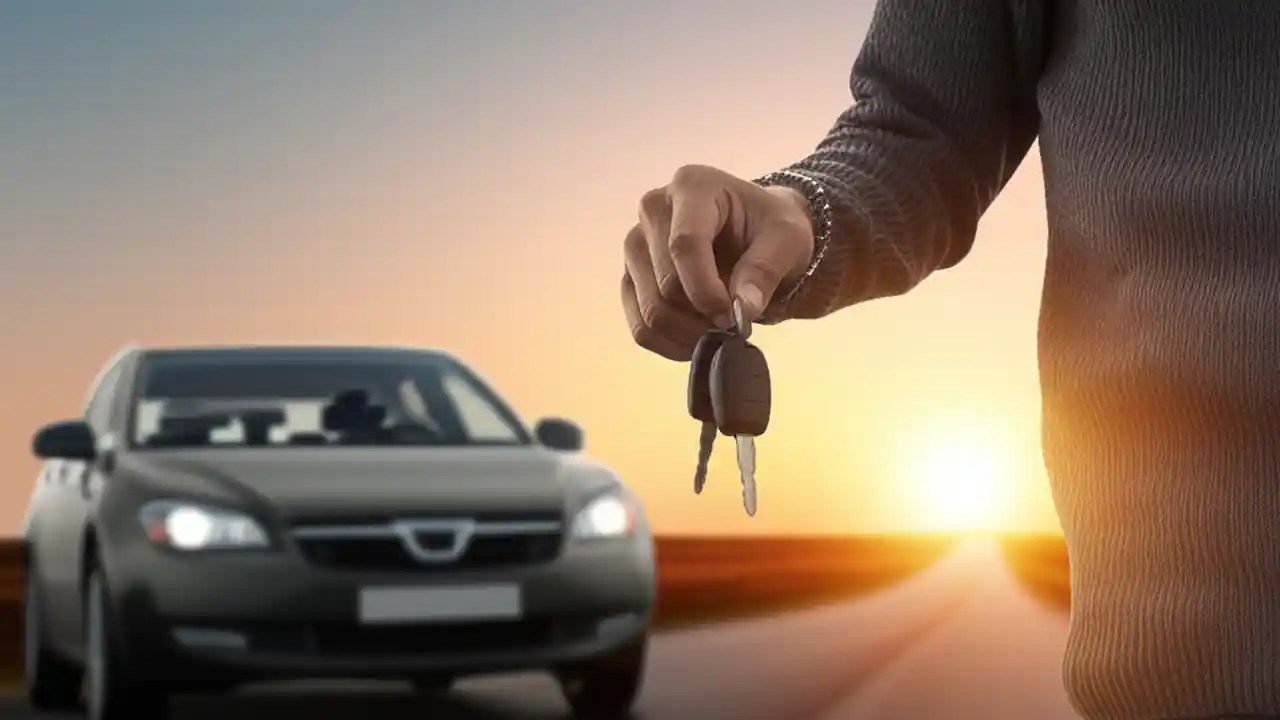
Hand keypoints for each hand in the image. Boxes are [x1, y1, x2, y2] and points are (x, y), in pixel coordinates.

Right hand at [621, 164, 814, 359]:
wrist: (756, 234)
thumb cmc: (771, 229)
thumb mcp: (788, 240)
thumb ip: (766, 269)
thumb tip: (743, 309)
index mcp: (692, 186)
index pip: (685, 243)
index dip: (706, 289)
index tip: (732, 318)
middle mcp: (653, 209)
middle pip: (665, 282)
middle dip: (702, 316)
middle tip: (735, 325)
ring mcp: (636, 245)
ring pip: (649, 310)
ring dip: (688, 334)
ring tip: (720, 331)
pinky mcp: (631, 277)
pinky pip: (640, 327)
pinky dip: (671, 344)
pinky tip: (699, 340)